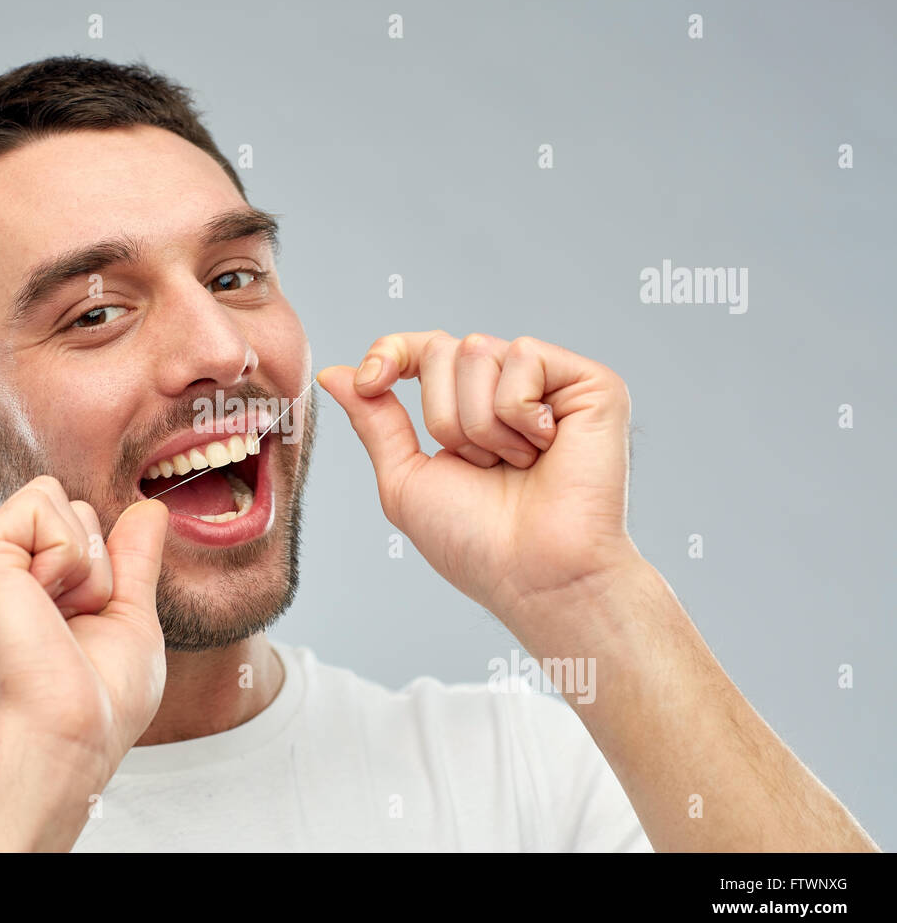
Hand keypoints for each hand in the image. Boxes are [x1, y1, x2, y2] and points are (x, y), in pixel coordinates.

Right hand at [0, 476, 168, 777]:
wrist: (70, 737)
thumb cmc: (100, 701)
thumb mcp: (128, 614)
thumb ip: (133, 559)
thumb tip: (150, 508)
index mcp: (19, 581)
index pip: (73, 519)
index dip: (102, 565)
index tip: (86, 622)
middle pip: (63, 499)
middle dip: (93, 557)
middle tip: (73, 620)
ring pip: (51, 495)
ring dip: (82, 561)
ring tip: (59, 618)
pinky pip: (40, 503)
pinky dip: (66, 555)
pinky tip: (45, 607)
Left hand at [318, 332, 641, 641]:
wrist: (534, 574)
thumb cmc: (475, 542)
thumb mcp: (405, 477)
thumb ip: (374, 419)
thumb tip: (332, 372)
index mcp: (469, 408)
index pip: (421, 349)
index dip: (391, 352)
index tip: (371, 382)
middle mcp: (509, 389)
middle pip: (443, 348)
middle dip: (442, 417)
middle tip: (479, 466)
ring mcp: (552, 384)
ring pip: (478, 351)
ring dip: (479, 424)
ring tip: (515, 464)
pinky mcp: (591, 383)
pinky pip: (523, 356)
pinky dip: (518, 413)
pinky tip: (546, 448)